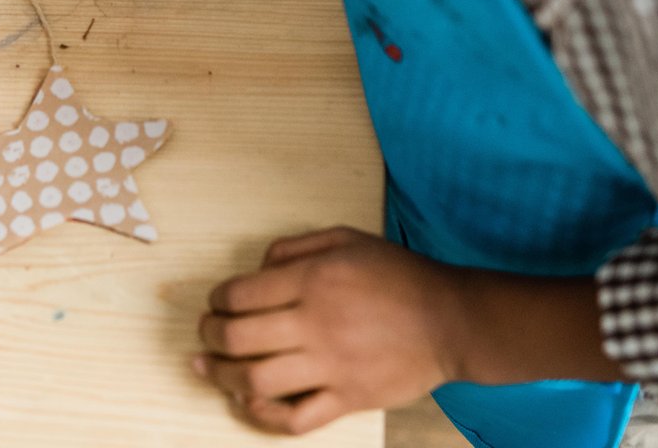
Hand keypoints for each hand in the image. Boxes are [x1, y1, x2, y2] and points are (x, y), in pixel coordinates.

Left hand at [194, 227, 469, 434]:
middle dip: (210, 336)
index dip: (217, 299)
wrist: (452, 321)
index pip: (240, 294)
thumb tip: (256, 267)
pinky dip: (264, 415)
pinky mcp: (349, 399)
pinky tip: (249, 403)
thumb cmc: (398, 276)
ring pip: (258, 381)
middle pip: (239, 338)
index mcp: (312, 281)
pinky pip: (296, 418)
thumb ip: (294, 247)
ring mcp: (331, 366)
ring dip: (223, 376)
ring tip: (209, 368)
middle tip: (205, 333)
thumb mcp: (345, 239)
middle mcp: (316, 325)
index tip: (215, 303)